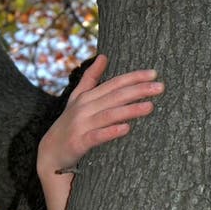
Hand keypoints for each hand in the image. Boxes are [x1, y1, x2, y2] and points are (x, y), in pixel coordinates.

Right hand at [37, 54, 163, 175]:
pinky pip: (97, 137)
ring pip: (108, 115)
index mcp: (87, 97)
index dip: (133, 77)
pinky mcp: (79, 143)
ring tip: (150, 106)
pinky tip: (126, 128)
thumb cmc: (69, 123)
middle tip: (160, 87)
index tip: (154, 73)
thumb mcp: (78, 98)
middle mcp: (84, 108)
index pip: (114, 83)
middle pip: (115, 96)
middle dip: (138, 90)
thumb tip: (104, 56)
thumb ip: (91, 78)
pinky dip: (110, 132)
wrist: (50, 153)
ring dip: (130, 110)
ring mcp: (81, 125)